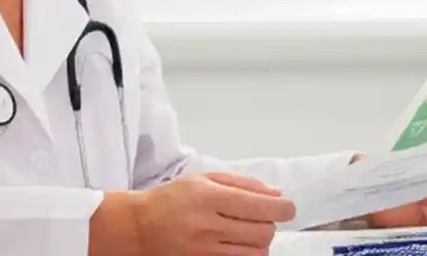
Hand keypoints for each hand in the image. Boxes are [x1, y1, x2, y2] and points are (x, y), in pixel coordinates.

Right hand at [92, 171, 295, 255]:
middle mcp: (208, 223)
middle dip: (270, 223)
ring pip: (256, 251)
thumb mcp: (202, 178)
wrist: (139, 227)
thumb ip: (241, 183)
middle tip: (261, 217)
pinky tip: (238, 243)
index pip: (260, 205)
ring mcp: (206, 249)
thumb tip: (275, 193)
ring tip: (246, 230)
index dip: (283, 208)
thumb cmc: (171, 199)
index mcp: (208, 196)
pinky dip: (248, 253)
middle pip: (263, 231)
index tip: (288, 207)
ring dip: (260, 240)